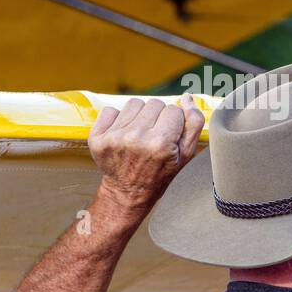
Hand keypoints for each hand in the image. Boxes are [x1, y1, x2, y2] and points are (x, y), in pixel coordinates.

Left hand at [89, 95, 204, 211]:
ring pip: (134, 104)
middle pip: (154, 103)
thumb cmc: (159, 174)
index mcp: (161, 143)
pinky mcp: (97, 137)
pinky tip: (122, 136)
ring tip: (138, 135)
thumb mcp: (185, 155)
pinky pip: (111, 110)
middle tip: (153, 138)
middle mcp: (136, 138)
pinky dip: (117, 120)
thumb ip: (193, 124)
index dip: (174, 122)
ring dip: (138, 116)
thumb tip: (187, 98)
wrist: (128, 193)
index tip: (168, 137)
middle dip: (157, 118)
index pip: (174, 109)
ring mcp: (114, 137)